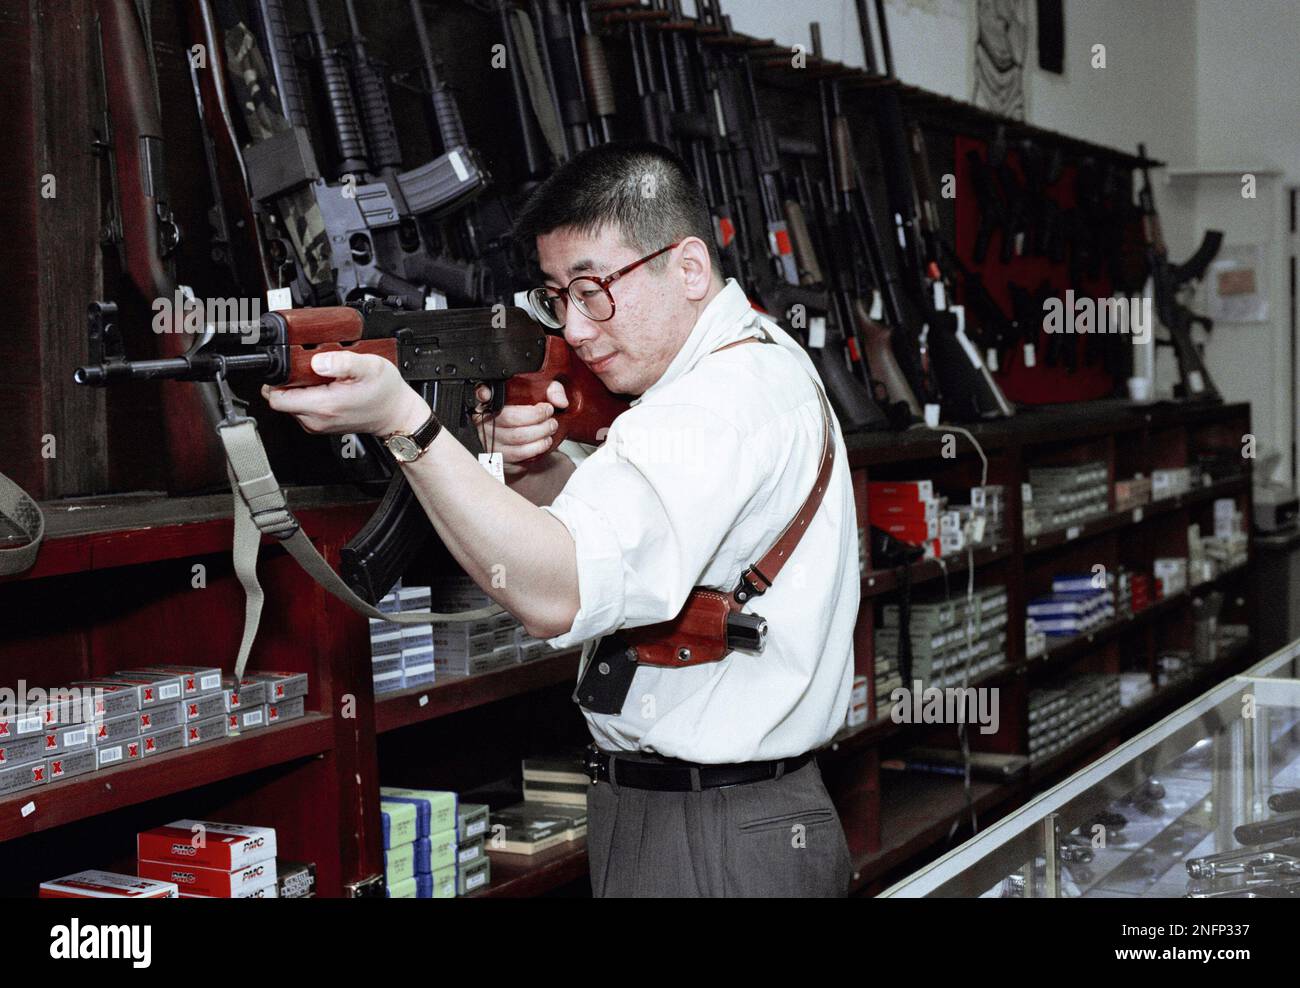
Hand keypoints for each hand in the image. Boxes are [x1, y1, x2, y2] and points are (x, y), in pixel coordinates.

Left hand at [261, 351, 429, 437]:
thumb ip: (342, 362)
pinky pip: (301, 409)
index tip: (289, 368)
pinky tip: (323, 388)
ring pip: (289, 404)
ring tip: (318, 378)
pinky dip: (306, 397)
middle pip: (280, 400)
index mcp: (323, 406)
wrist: (396, 414)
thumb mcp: (370, 367)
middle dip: (287, 382)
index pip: (277, 397)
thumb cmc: (385, 392)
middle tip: (307, 370)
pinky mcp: (320, 425)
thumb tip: (318, 361)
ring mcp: (317, 424)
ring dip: (297, 389)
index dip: (278, 379)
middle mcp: (315, 420)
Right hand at [473, 379, 568, 471]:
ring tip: (549, 432)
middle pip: (510, 421)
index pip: (479, 395)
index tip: (486, 394)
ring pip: (515, 444)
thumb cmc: (528, 412)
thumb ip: (551, 390)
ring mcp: (489, 443)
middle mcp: (485, 422)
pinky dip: (534, 453)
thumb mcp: (539, 394)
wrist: (527, 435)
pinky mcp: (497, 460)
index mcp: (490, 402)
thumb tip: (560, 401)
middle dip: (538, 421)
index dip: (481, 394)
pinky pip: (517, 460)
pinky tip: (541, 444)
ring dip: (540, 440)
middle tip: (551, 420)